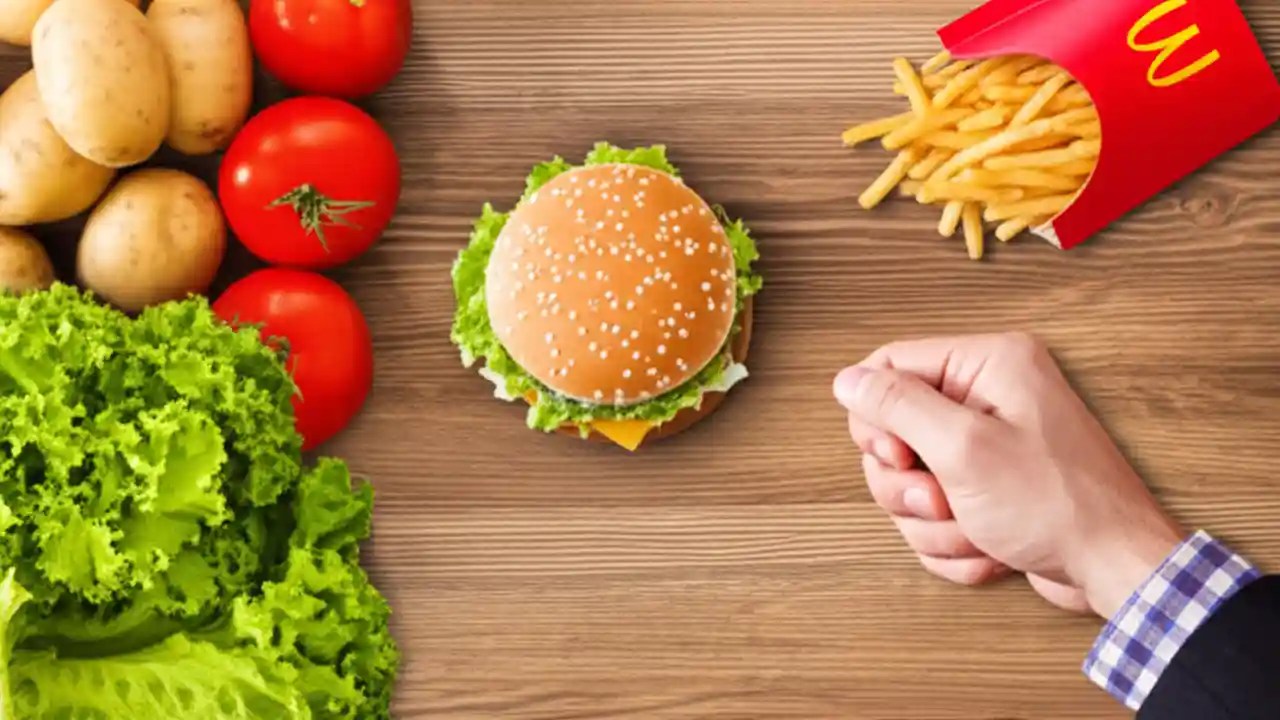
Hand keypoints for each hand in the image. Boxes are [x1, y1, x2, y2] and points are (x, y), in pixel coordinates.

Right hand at [833, 332, 1185, 617]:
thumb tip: (847, 380)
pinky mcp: (988, 487)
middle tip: (942, 502)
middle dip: (908, 484)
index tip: (898, 458)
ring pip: (909, 480)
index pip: (889, 366)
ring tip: (973, 532)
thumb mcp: (964, 449)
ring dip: (931, 522)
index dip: (876, 419)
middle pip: (892, 430)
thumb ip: (897, 406)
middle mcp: (988, 395)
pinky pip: (935, 512)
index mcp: (987, 364)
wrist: (1115, 570)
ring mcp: (988, 444)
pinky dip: (951, 540)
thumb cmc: (1057, 505)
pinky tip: (986, 551)